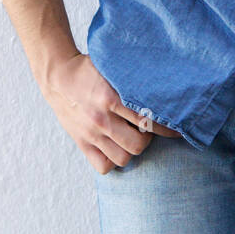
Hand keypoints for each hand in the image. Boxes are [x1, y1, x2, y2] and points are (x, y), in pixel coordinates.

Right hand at [40, 52, 183, 173]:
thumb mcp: (111, 67)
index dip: (166, 126)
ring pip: (123, 158)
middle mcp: (101, 119)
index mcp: (110, 97)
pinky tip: (116, 148)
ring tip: (132, 138)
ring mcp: (91, 134)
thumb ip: (133, 77)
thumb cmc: (89, 70)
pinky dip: (112, 161)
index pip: (147, 119)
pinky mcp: (82, 143)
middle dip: (148, 139)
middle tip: (147, 130)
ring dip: (131, 150)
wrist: (57, 77)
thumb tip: (165, 82)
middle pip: (138, 145)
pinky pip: (103, 166)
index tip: (177, 127)